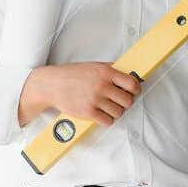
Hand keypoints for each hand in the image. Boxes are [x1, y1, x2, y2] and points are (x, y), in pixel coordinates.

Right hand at [18, 62, 139, 126]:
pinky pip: (108, 121)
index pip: (132, 83)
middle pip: (128, 101)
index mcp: (105, 72)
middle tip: (120, 101)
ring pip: (119, 113)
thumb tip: (129, 73)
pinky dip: (107, 120)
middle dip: (126, 102)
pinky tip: (102, 114)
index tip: (133, 92)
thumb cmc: (72, 75)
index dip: (136, 90)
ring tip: (109, 108)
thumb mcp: (93, 65)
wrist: (51, 85)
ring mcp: (95, 100)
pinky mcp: (88, 112)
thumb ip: (110, 69)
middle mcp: (102, 86)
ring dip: (116, 112)